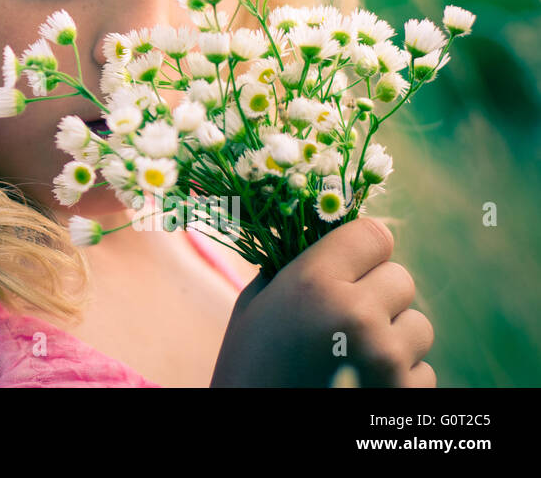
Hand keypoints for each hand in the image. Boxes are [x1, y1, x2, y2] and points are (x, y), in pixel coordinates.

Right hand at [210, 217, 434, 386]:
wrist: (257, 436)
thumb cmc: (248, 369)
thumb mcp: (254, 308)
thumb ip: (291, 270)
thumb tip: (325, 242)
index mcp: (314, 284)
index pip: (373, 235)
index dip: (363, 249)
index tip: (352, 264)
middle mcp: (357, 315)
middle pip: (401, 278)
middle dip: (378, 294)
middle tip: (346, 317)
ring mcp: (387, 359)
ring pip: (418, 325)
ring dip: (393, 336)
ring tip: (352, 355)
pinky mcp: (406, 395)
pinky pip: (423, 370)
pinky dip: (400, 376)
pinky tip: (361, 383)